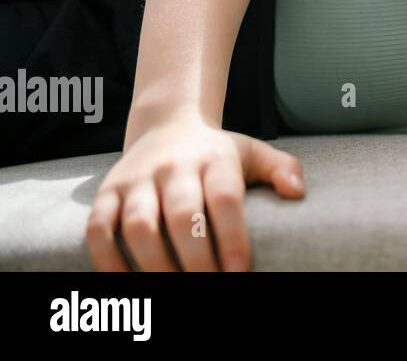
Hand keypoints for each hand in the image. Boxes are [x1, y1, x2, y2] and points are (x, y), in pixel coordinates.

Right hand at [85, 115, 304, 270]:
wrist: (166, 126)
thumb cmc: (216, 153)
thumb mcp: (252, 152)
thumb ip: (281, 168)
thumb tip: (298, 192)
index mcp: (214, 158)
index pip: (225, 197)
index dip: (232, 237)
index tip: (239, 270)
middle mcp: (174, 166)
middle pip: (183, 214)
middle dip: (196, 258)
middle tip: (209, 286)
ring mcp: (137, 180)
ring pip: (140, 224)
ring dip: (155, 264)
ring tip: (172, 290)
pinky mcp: (107, 193)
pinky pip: (99, 229)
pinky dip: (108, 260)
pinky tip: (128, 284)